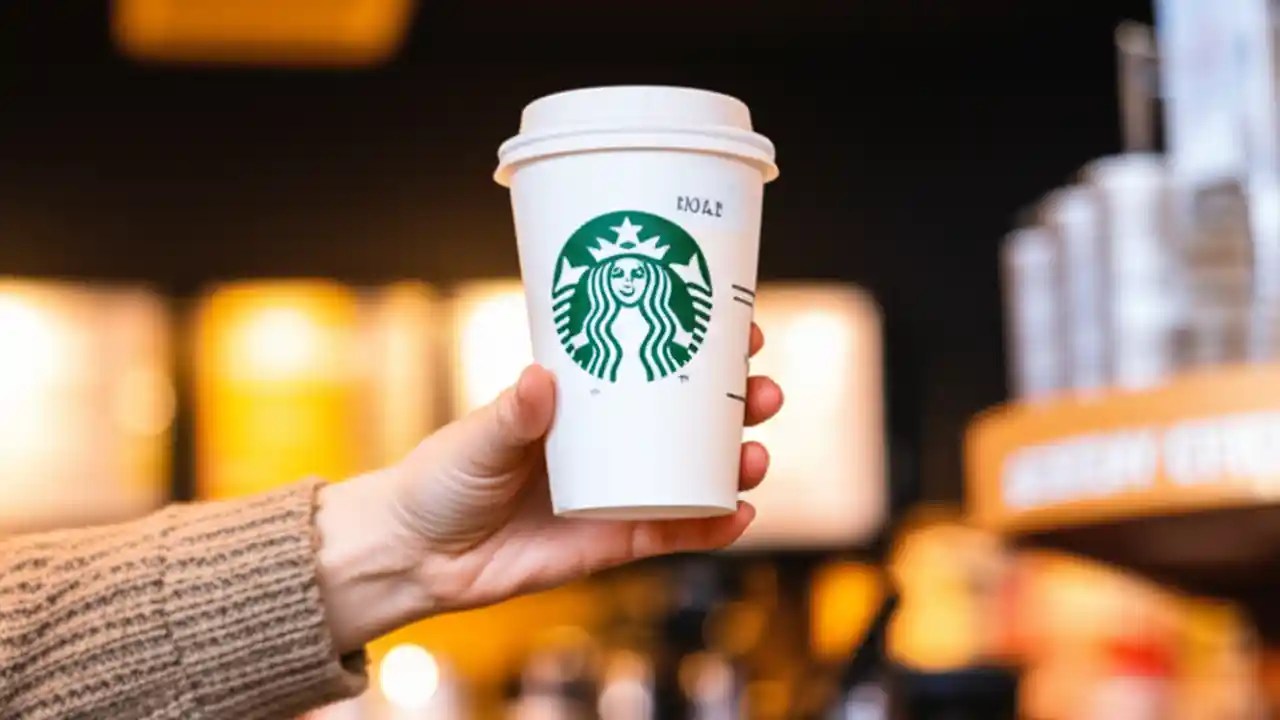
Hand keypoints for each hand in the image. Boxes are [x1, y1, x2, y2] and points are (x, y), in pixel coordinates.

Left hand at [316, 324, 782, 651]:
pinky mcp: (615, 543)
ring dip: (734, 465)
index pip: (655, 366)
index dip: (705, 349)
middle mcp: (610, 445)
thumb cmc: (441, 481)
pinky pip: (673, 534)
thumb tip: (542, 379)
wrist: (417, 556)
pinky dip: (710, 527)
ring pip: (693, 476)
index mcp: (584, 404)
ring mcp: (618, 493)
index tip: (743, 330)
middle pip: (691, 421)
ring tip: (755, 456)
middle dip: (737, 405)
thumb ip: (513, 414)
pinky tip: (739, 515)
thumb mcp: (477, 438)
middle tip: (763, 393)